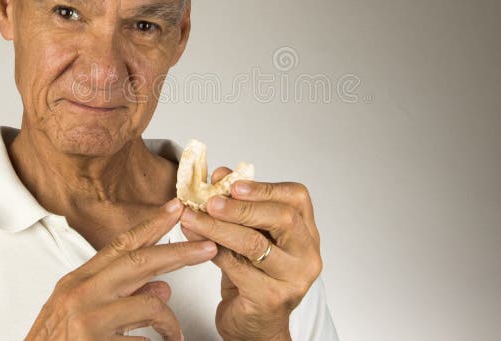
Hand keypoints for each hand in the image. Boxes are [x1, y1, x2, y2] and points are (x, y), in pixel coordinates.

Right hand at [24, 198, 216, 340]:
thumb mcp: (84, 314)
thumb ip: (121, 297)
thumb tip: (162, 289)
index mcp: (77, 282)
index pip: (120, 245)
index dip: (151, 225)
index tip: (176, 208)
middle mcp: (81, 294)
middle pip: (140, 261)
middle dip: (179, 252)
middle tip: (207, 247)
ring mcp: (88, 318)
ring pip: (150, 303)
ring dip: (170, 322)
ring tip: (174, 336)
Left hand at [180, 169, 322, 340]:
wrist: (255, 329)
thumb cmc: (253, 280)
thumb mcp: (249, 238)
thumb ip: (240, 208)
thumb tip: (220, 175)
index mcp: (307, 234)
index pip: (297, 198)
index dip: (265, 187)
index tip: (234, 183)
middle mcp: (307, 255)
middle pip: (282, 219)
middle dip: (242, 207)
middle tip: (211, 201)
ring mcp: (293, 279)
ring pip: (255, 244)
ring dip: (219, 227)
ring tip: (193, 217)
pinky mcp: (271, 298)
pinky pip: (238, 268)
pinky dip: (212, 250)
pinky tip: (194, 239)